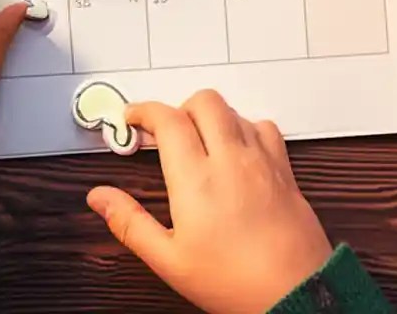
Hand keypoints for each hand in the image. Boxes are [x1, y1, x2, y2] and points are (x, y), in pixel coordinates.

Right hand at [87, 90, 332, 313]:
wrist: (296, 295)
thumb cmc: (234, 282)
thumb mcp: (170, 261)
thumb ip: (130, 223)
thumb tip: (99, 197)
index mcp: (196, 179)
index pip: (168, 119)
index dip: (144, 111)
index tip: (133, 119)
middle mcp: (231, 160)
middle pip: (204, 101)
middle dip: (179, 108)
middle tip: (167, 134)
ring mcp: (262, 160)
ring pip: (234, 110)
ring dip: (212, 117)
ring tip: (200, 145)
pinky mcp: (284, 169)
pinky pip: (264, 127)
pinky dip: (245, 129)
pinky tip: (238, 153)